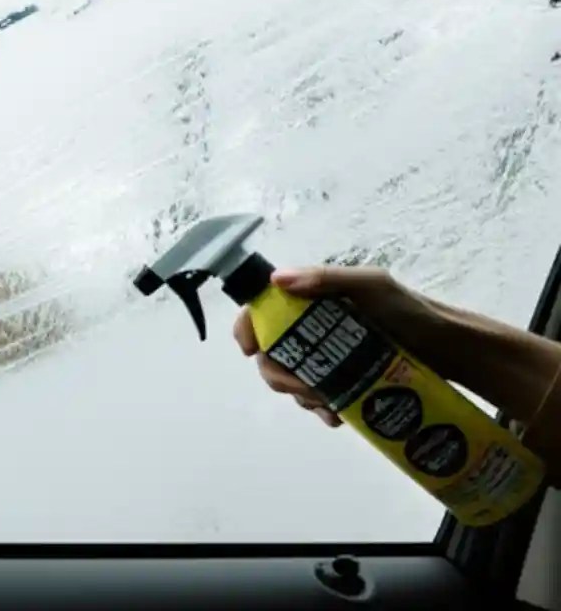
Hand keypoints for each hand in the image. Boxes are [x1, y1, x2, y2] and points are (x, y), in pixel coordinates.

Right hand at [231, 266, 464, 427]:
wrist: (448, 349)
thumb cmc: (409, 311)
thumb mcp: (372, 286)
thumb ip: (326, 279)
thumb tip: (277, 280)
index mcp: (310, 300)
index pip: (262, 310)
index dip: (248, 329)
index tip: (251, 351)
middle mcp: (310, 328)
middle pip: (270, 353)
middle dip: (279, 374)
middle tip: (304, 387)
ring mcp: (324, 357)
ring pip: (289, 379)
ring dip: (301, 395)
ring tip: (326, 404)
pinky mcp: (339, 382)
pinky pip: (313, 399)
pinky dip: (319, 409)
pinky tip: (335, 416)